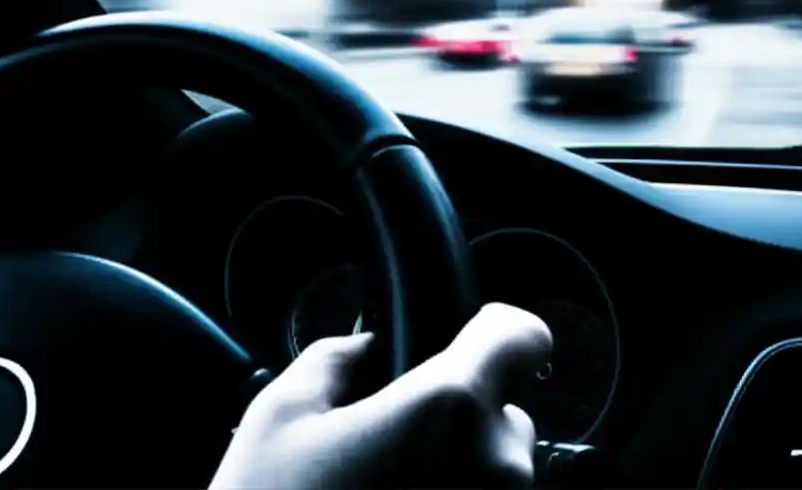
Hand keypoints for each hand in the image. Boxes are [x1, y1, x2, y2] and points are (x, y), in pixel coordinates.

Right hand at [210, 303, 551, 488]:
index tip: (467, 339)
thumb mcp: (280, 412)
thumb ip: (338, 356)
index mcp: (448, 409)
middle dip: (451, 417)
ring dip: (451, 471)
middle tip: (382, 446)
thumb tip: (367, 352)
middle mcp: (495, 470)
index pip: (521, 336)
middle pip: (501, 412)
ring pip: (493, 471)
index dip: (490, 329)